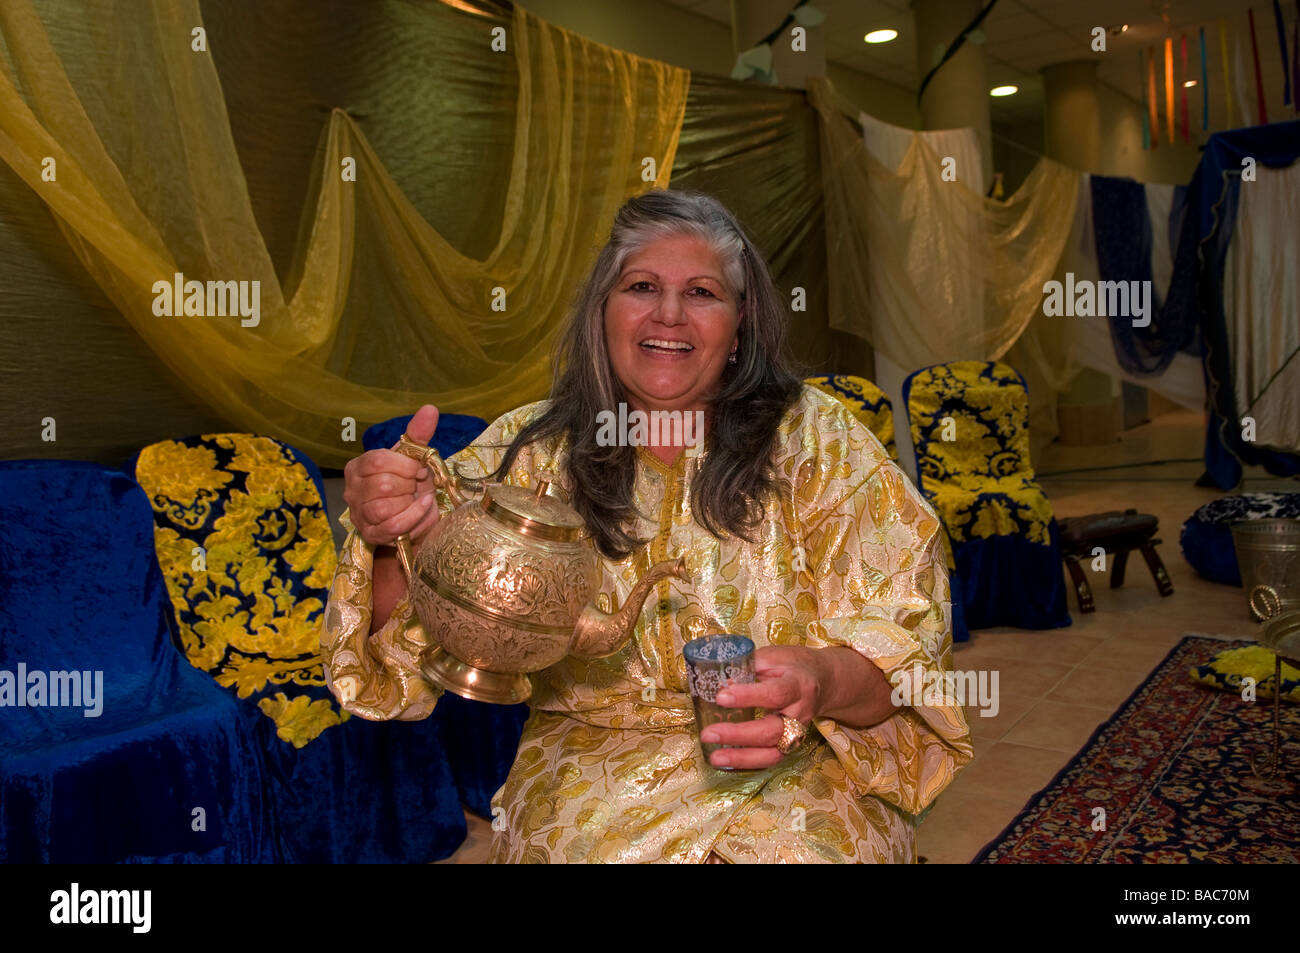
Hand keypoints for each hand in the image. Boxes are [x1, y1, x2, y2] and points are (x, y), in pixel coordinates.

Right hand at [342, 404, 442, 547]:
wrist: (412, 513)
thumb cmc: (408, 481)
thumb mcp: (411, 456)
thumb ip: (418, 433)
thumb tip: (430, 409)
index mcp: (358, 467)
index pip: (377, 462)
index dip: (405, 465)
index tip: (419, 468)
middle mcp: (352, 491)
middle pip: (382, 485)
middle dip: (409, 484)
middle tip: (419, 483)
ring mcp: (359, 514)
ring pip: (383, 508)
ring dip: (410, 501)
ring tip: (418, 496)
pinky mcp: (370, 534)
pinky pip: (392, 526)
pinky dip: (414, 516)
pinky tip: (424, 507)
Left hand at [699, 645, 825, 770]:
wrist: (823, 682)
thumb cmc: (793, 666)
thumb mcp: (774, 656)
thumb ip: (748, 666)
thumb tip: (718, 681)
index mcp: (798, 684)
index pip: (775, 694)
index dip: (748, 697)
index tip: (721, 697)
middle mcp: (800, 712)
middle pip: (772, 731)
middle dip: (738, 735)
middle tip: (708, 733)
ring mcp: (797, 733)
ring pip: (773, 754)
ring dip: (742, 758)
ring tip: (714, 757)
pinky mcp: (790, 745)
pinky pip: (770, 760)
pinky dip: (747, 764)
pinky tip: (725, 763)